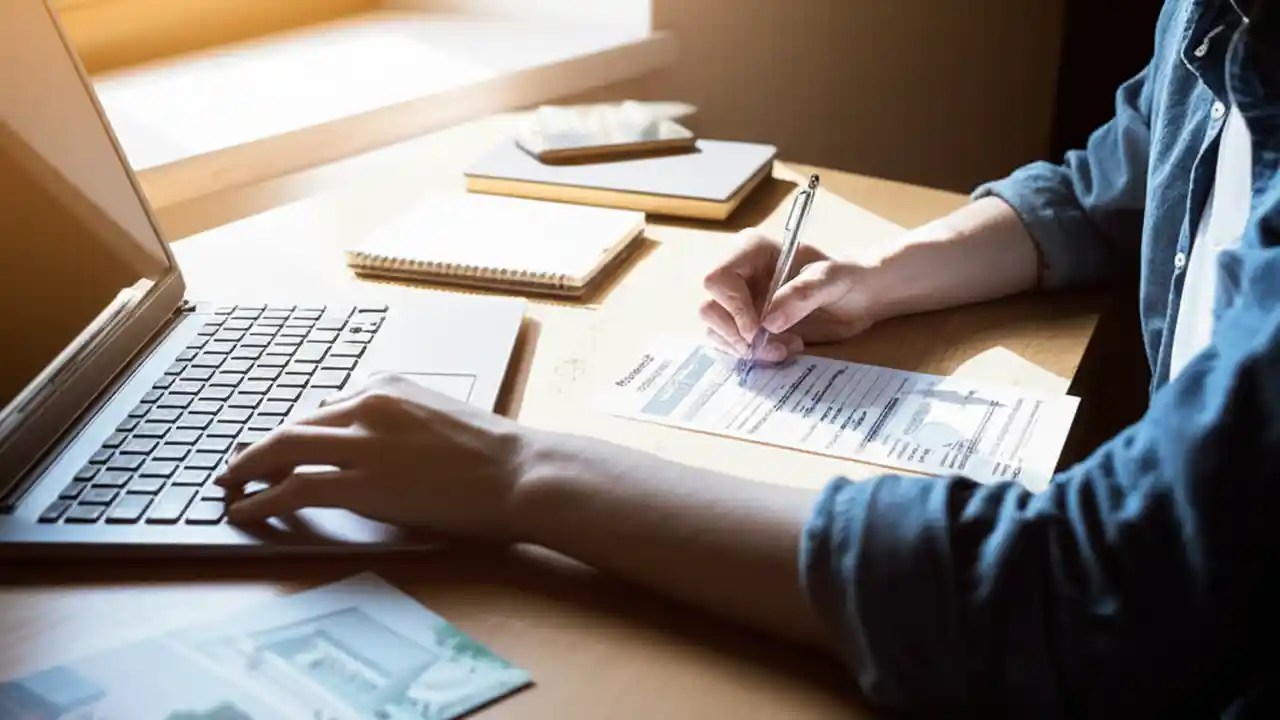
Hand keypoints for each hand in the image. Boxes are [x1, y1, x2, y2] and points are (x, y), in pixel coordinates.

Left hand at [215, 373, 525, 540]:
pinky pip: (293, 487)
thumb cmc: (498, 457)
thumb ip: (403, 428)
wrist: (521, 473)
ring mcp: (362, 442)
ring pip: (283, 449)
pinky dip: (260, 500)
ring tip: (229, 488)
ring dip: (247, 469)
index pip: (326, 410)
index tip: (280, 450)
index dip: (296, 435)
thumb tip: (378, 456)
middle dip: (259, 448)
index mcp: (389, 386)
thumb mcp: (443, 421)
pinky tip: (243, 511)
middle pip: (295, 425)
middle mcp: (368, 405)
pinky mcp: (360, 482)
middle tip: (236, 467)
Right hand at [700, 230, 878, 361]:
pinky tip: (781, 350)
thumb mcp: (832, 279)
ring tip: (784, 349)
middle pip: (709, 308)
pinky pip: (730, 344)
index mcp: (751, 251)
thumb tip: (768, 321)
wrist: (858, 297)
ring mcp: (738, 301)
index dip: (732, 308)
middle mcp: (737, 274)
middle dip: (737, 335)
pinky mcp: (745, 324)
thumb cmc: (847, 277)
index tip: (757, 330)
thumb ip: (802, 293)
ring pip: (715, 330)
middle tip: (771, 348)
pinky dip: (753, 354)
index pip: (717, 279)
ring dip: (746, 348)